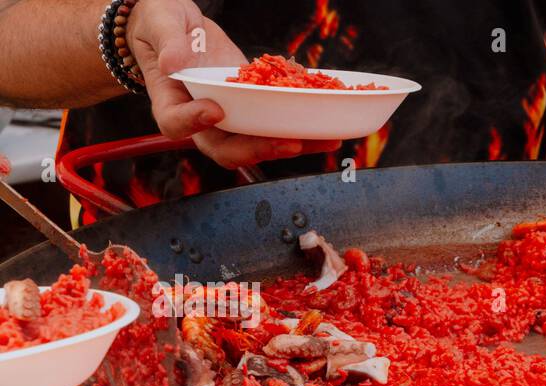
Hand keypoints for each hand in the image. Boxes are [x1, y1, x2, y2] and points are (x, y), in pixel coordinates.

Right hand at [126, 0, 340, 167]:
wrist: (178, 27)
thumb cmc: (161, 22)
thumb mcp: (160, 20)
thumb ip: (167, 40)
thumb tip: (174, 62)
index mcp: (170, 101)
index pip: (175, 123)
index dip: (193, 122)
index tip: (214, 111)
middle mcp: (201, 119)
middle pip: (226, 148)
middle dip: (259, 149)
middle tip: (288, 143)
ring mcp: (230, 119)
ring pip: (259, 144)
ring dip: (293, 146)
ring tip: (326, 140)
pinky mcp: (253, 112)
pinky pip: (276, 127)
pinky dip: (303, 130)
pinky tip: (329, 126)